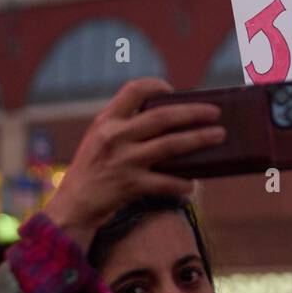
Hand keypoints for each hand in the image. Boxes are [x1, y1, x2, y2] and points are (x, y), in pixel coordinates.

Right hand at [43, 78, 225, 251]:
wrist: (72, 206)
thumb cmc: (93, 170)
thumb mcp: (99, 139)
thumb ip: (125, 125)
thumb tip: (171, 117)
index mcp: (107, 120)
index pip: (134, 90)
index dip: (158, 86)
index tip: (175, 91)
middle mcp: (114, 137)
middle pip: (162, 117)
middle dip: (193, 112)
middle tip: (215, 112)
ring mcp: (123, 161)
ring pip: (170, 145)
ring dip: (198, 140)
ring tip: (219, 136)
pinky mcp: (130, 185)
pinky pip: (166, 182)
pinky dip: (183, 183)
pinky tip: (193, 183)